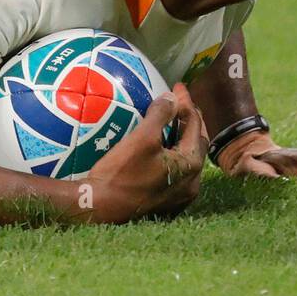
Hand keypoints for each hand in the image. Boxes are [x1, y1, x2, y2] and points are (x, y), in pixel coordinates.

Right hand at [84, 83, 207, 222]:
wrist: (99, 209)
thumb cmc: (120, 173)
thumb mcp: (141, 138)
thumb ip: (160, 115)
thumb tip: (171, 98)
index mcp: (191, 165)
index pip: (195, 125)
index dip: (187, 103)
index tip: (176, 86)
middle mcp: (192, 184)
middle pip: (196, 144)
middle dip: (189, 121)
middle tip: (179, 104)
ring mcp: (180, 198)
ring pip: (186, 160)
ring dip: (181, 140)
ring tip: (171, 124)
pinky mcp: (166, 205)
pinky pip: (175, 174)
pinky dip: (172, 157)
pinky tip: (160, 151)